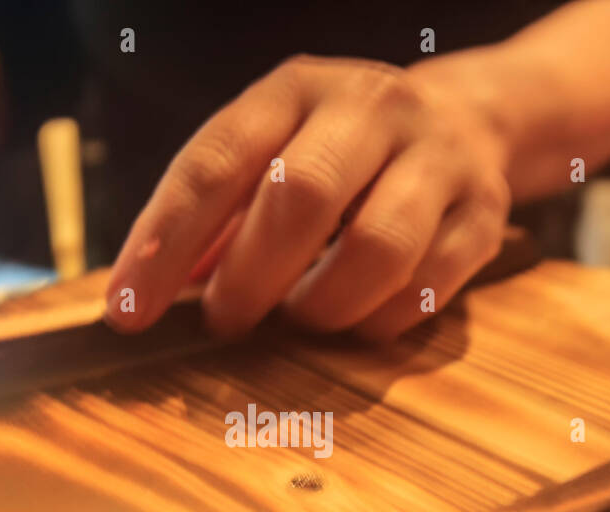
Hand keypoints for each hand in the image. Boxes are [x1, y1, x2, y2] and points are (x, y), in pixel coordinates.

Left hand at [105, 55, 511, 341]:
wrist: (466, 120)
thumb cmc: (337, 154)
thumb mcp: (272, 154)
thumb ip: (215, 217)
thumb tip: (146, 293)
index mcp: (294, 90)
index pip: (215, 163)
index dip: (164, 243)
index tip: (126, 311)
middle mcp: (369, 109)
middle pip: (300, 196)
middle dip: (250, 278)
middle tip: (226, 323)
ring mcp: (436, 157)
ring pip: (377, 247)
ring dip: (321, 306)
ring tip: (299, 320)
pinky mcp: (484, 213)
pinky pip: (426, 288)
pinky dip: (378, 321)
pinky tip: (357, 320)